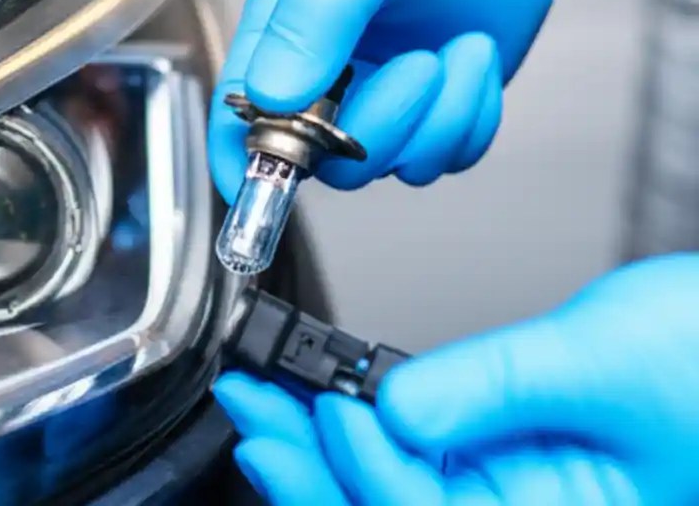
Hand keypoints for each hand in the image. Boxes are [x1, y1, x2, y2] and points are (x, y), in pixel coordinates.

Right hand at [209, 0, 603, 199]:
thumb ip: (316, 13)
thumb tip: (273, 97)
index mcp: (281, 29)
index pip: (240, 111)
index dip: (241, 157)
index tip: (255, 186)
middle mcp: (323, 73)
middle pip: (324, 158)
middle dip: (383, 124)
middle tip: (423, 62)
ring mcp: (378, 99)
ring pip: (393, 164)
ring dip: (442, 114)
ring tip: (462, 45)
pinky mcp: (431, 113)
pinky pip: (445, 157)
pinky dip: (472, 116)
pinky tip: (476, 58)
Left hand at [214, 254, 698, 504]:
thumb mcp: (603, 360)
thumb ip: (496, 387)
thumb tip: (392, 406)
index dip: (368, 468)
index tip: (324, 403)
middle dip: (310, 469)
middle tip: (251, 406)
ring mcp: (503, 495)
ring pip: (389, 495)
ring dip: (315, 451)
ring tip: (258, 399)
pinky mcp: (490, 462)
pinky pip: (408, 463)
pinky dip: (354, 436)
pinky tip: (314, 406)